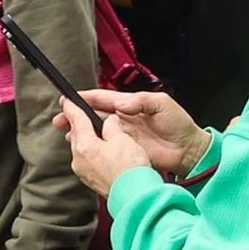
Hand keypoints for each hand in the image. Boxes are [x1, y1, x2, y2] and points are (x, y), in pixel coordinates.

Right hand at [63, 87, 205, 179]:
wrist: (188, 150)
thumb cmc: (179, 124)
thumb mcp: (163, 104)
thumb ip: (142, 100)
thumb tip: (122, 104)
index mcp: (130, 104)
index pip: (103, 99)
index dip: (86, 98)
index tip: (69, 98)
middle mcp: (123, 119)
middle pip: (94, 115)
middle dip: (76, 116)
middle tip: (59, 119)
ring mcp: (123, 136)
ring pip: (96, 132)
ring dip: (80, 132)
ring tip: (65, 133)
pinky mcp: (125, 151)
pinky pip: (104, 147)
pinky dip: (92, 147)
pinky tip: (81, 147)